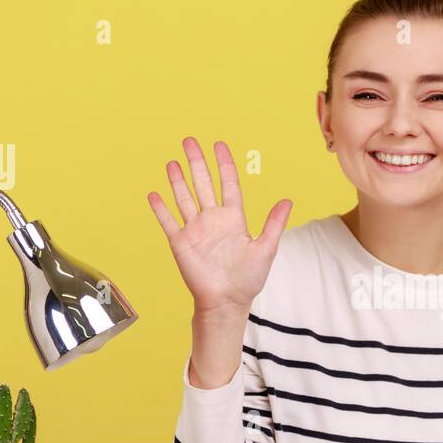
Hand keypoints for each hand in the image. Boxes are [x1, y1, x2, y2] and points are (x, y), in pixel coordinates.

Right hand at [147, 137, 292, 316]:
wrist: (227, 302)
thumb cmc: (248, 279)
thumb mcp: (266, 248)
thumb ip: (274, 223)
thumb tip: (288, 201)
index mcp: (233, 218)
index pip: (228, 183)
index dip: (223, 164)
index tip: (219, 145)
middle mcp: (212, 220)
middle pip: (202, 184)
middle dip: (196, 162)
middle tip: (189, 141)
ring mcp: (195, 230)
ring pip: (184, 198)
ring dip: (177, 180)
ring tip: (172, 161)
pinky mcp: (181, 243)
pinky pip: (168, 221)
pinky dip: (161, 208)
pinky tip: (154, 194)